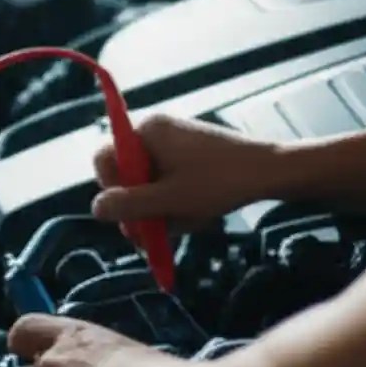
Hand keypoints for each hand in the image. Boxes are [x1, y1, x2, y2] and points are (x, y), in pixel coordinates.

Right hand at [91, 115, 280, 229]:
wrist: (270, 172)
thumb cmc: (219, 183)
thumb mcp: (169, 201)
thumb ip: (129, 206)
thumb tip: (95, 208)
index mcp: (147, 130)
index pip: (106, 157)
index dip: (111, 189)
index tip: (129, 214)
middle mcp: (157, 131)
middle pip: (128, 175)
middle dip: (140, 207)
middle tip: (151, 235)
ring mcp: (175, 143)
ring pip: (150, 184)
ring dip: (161, 210)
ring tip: (186, 224)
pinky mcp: (192, 156)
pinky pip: (170, 182)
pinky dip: (178, 203)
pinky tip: (197, 216)